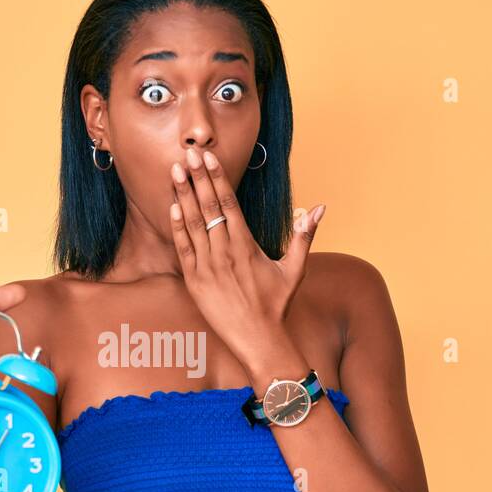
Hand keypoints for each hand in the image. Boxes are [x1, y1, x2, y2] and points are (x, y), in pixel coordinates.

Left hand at [168, 145, 325, 371]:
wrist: (258, 339)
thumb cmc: (277, 304)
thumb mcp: (294, 269)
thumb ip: (304, 235)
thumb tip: (319, 208)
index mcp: (246, 245)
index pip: (228, 203)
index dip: (217, 178)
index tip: (208, 157)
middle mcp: (224, 252)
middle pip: (208, 207)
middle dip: (197, 178)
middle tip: (188, 152)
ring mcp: (207, 266)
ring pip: (192, 224)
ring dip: (183, 195)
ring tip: (175, 170)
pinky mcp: (194, 282)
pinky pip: (183, 249)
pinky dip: (177, 227)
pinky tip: (173, 207)